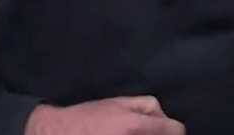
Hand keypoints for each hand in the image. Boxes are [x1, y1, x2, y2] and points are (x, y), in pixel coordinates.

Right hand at [24, 96, 184, 134]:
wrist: (58, 133)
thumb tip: (164, 116)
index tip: (168, 130)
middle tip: (148, 132)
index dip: (173, 129)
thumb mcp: (117, 102)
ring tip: (131, 134)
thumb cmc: (86, 118)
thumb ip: (146, 106)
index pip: (175, 130)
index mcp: (136, 126)